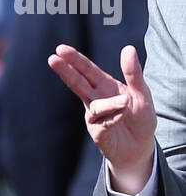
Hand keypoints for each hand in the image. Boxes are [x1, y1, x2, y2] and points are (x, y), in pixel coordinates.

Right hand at [48, 43, 156, 191]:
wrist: (140, 147)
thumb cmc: (140, 118)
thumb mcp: (142, 92)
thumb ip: (133, 72)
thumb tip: (128, 49)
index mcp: (106, 86)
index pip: (87, 70)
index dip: (75, 60)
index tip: (61, 50)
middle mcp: (96, 99)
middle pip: (78, 83)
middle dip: (66, 71)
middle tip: (53, 58)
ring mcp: (94, 117)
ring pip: (95, 106)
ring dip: (110, 104)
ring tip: (125, 103)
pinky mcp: (97, 133)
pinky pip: (103, 123)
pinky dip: (115, 119)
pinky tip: (123, 118)